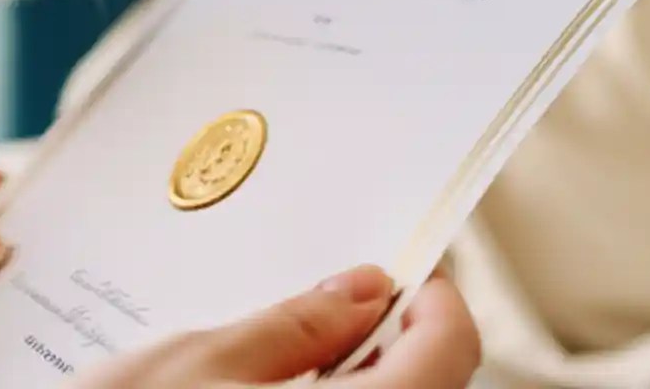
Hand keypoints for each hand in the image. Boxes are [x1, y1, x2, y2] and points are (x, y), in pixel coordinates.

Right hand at [69, 265, 479, 388]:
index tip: (405, 273)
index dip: (434, 299)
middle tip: (338, 302)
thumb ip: (295, 324)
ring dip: (362, 377)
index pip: (449, 351)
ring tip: (297, 349)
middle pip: (427, 386)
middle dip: (392, 337)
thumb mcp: (200, 362)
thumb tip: (362, 289)